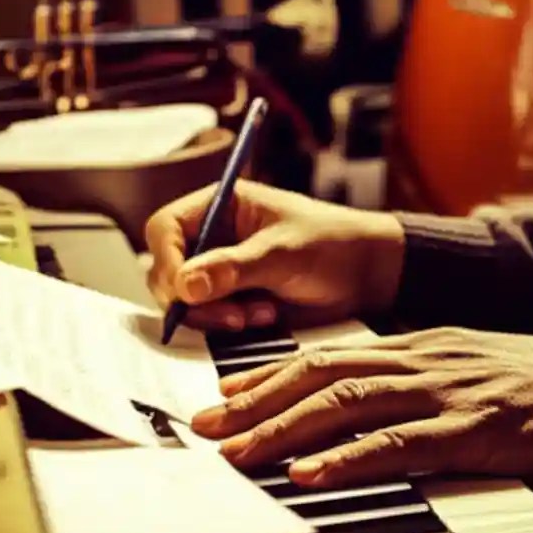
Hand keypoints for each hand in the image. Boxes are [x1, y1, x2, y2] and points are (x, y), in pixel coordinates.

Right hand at [144, 180, 404, 331]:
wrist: (367, 276)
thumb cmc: (331, 246)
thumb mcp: (282, 252)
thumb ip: (233, 268)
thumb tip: (185, 284)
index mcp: (219, 206)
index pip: (165, 229)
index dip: (167, 260)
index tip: (186, 289)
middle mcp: (211, 237)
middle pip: (166, 271)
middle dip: (194, 299)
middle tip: (233, 316)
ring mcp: (218, 272)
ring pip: (185, 302)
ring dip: (215, 316)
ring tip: (261, 314)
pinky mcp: (230, 302)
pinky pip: (207, 321)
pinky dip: (228, 327)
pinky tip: (266, 318)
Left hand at [189, 327, 532, 487]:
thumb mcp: (478, 370)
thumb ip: (426, 382)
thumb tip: (379, 408)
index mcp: (424, 345)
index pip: (330, 353)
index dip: (272, 373)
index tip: (229, 393)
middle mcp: (424, 359)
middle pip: (321, 373)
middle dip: (257, 401)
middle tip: (207, 425)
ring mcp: (447, 392)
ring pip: (345, 404)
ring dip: (283, 430)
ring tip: (237, 452)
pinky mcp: (473, 431)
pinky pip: (396, 445)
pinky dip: (346, 461)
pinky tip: (310, 477)